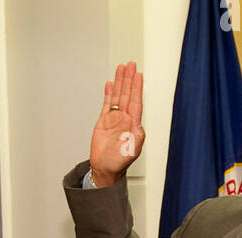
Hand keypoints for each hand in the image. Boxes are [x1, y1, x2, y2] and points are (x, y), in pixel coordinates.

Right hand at [89, 61, 144, 187]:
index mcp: (133, 124)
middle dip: (129, 79)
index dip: (137, 88)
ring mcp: (114, 119)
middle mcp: (125, 118)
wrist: (105, 169)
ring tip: (121, 68)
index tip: (138, 75)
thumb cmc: (119, 162)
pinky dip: (109, 93)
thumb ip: (137, 136)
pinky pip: (107, 103)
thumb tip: (138, 124)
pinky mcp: (104, 121)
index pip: (136, 101)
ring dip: (120, 82)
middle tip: (131, 65)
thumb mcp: (132, 150)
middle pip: (128, 94)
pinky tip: (111, 84)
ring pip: (118, 96)